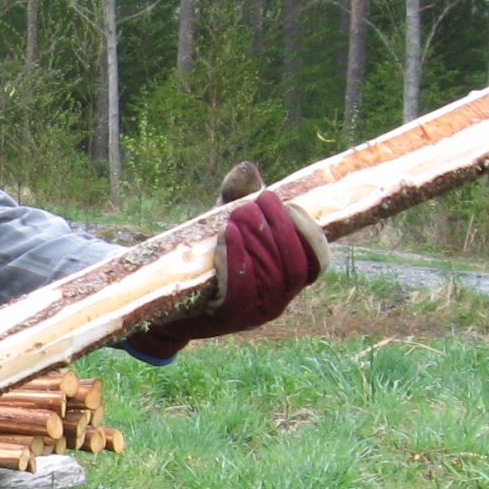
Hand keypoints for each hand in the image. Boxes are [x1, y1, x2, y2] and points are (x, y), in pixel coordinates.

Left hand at [123, 179, 327, 359]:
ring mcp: (255, 313)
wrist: (171, 299)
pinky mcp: (228, 318)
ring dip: (257, 240)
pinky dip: (236, 258)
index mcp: (288, 280)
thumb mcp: (226, 223)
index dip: (310, 234)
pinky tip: (226, 235)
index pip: (317, 261)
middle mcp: (278, 300)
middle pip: (293, 265)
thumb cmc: (209, 257)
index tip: (291, 206)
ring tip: (238, 214)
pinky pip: (240, 290)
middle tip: (256, 202)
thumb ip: (238, 198)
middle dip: (278, 229)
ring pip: (270, 276)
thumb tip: (247, 170)